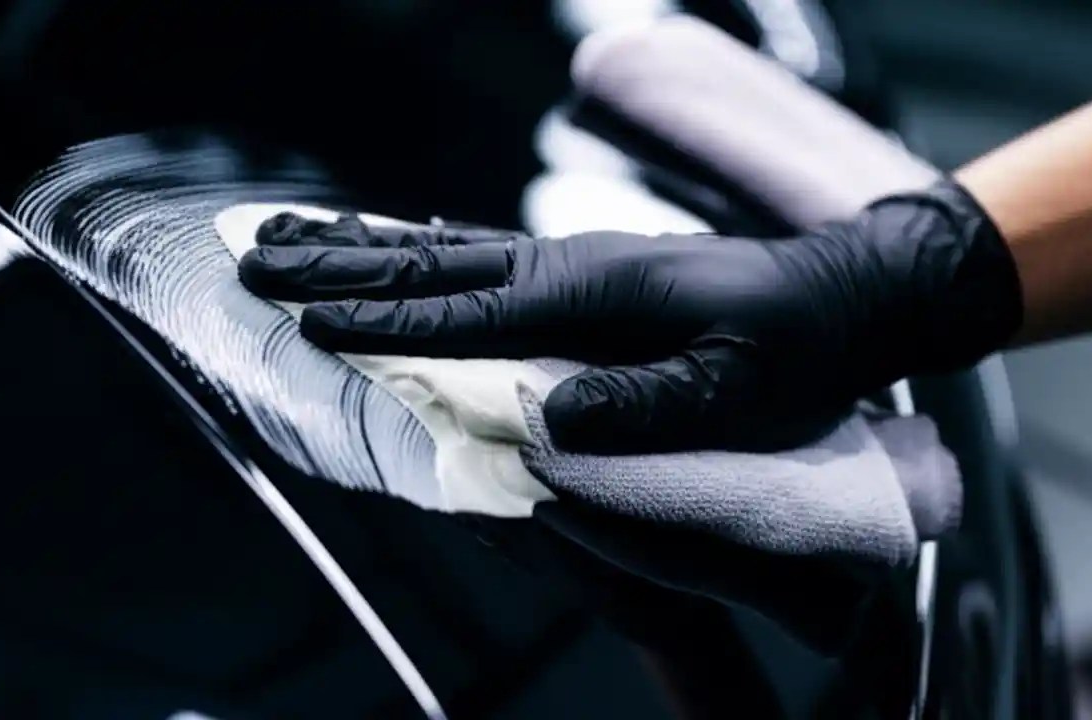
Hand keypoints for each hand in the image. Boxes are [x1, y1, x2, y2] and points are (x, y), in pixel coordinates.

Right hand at [239, 182, 1021, 453]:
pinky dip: (418, 248)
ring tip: (289, 237)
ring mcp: (568, 263)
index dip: (383, 322)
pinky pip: (478, 256)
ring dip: (362, 247)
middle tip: (255, 259)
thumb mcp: (736, 389)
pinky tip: (384, 245)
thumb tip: (548, 424)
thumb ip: (645, 407)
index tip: (305, 320)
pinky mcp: (577, 271)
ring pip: (444, 249)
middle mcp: (565, 267)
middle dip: (339, 269)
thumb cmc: (789, 349)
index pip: (466, 313)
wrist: (836, 294)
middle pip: (432, 264)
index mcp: (591, 297)